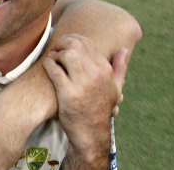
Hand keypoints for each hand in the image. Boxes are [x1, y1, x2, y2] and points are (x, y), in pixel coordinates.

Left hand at [43, 35, 127, 167]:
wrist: (91, 133)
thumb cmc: (100, 108)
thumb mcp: (115, 88)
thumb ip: (120, 68)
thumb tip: (124, 50)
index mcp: (106, 71)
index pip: (87, 43)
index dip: (72, 39)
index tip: (64, 44)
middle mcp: (96, 75)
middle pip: (75, 45)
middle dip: (61, 43)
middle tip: (55, 49)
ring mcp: (82, 84)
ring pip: (65, 55)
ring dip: (55, 54)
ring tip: (52, 58)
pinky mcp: (68, 94)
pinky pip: (54, 69)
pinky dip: (48, 64)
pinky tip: (48, 66)